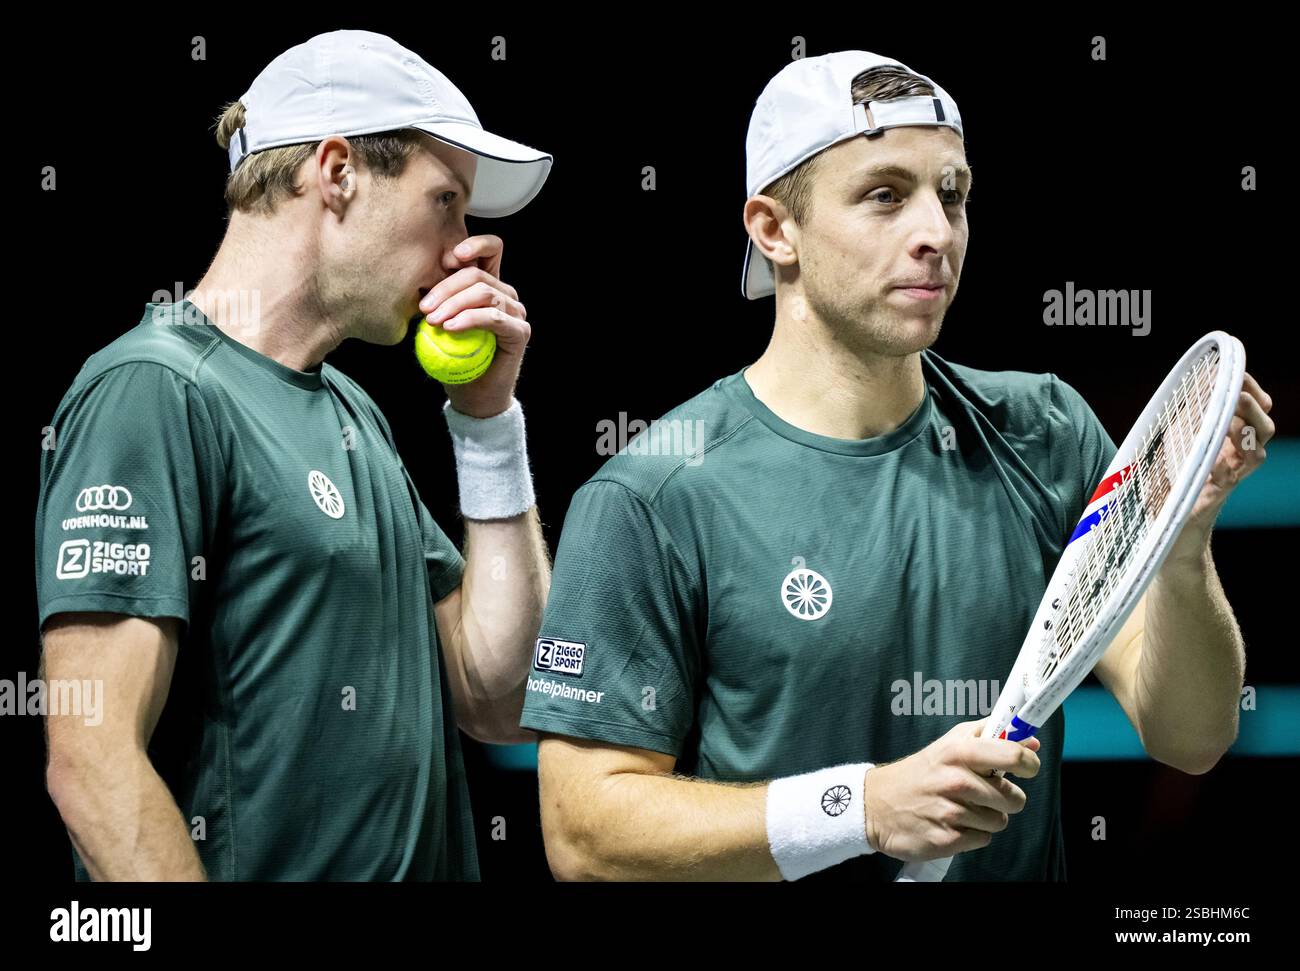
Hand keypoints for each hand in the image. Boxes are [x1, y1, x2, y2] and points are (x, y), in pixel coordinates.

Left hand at [419, 234, 529, 417]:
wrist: (472, 396)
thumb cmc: (453, 359)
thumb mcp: (438, 322)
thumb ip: (436, 300)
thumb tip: (416, 278)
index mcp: (489, 285)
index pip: (491, 249)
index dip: (474, 244)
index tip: (447, 257)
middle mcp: (506, 295)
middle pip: (477, 274)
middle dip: (446, 287)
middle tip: (424, 307)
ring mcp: (515, 312)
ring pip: (485, 292)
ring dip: (454, 304)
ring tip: (433, 321)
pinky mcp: (519, 332)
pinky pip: (494, 317)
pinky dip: (470, 319)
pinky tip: (451, 328)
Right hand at [862, 720, 1040, 861]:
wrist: (876, 803)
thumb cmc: (921, 772)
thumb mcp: (951, 743)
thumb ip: (991, 736)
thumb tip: (1031, 740)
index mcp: (959, 752)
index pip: (1013, 755)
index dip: (1029, 762)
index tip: (1028, 767)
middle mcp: (956, 781)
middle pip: (1014, 798)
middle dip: (1005, 798)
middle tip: (984, 793)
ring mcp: (951, 812)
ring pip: (999, 821)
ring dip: (987, 817)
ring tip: (963, 808)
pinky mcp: (947, 839)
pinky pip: (983, 839)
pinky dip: (972, 834)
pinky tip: (953, 823)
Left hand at [1168, 363, 1274, 563]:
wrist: (1169, 517)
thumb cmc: (1177, 473)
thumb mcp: (1182, 435)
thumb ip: (1194, 412)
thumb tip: (1201, 379)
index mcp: (1233, 437)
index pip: (1258, 409)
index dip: (1252, 391)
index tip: (1238, 373)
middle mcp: (1238, 456)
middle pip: (1265, 429)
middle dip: (1254, 408)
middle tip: (1239, 394)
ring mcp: (1230, 475)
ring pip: (1257, 454)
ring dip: (1245, 435)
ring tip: (1230, 421)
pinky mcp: (1215, 495)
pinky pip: (1229, 480)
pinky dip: (1223, 468)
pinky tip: (1213, 459)